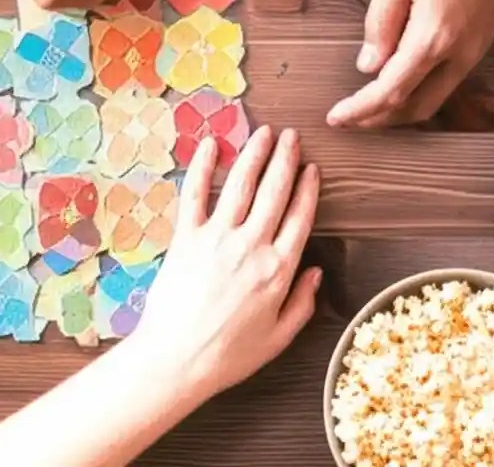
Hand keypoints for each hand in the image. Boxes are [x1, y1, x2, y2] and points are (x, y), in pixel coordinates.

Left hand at [131, 126, 321, 397]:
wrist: (177, 359)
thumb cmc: (227, 355)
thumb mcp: (279, 337)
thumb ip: (302, 302)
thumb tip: (316, 272)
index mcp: (278, 270)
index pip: (300, 217)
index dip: (308, 189)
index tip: (313, 169)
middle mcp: (250, 246)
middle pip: (274, 192)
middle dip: (285, 160)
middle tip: (292, 137)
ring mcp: (216, 238)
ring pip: (240, 185)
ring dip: (254, 155)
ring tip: (263, 133)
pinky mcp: (185, 238)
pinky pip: (194, 194)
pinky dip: (202, 167)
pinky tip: (210, 145)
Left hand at [328, 0, 493, 126]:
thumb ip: (379, 27)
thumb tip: (368, 67)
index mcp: (432, 39)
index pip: (390, 92)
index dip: (360, 109)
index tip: (336, 118)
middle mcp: (459, 54)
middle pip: (417, 108)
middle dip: (380, 120)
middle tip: (350, 120)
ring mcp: (475, 50)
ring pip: (435, 99)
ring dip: (401, 110)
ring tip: (369, 107)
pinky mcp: (481, 42)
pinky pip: (448, 81)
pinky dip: (420, 92)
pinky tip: (399, 84)